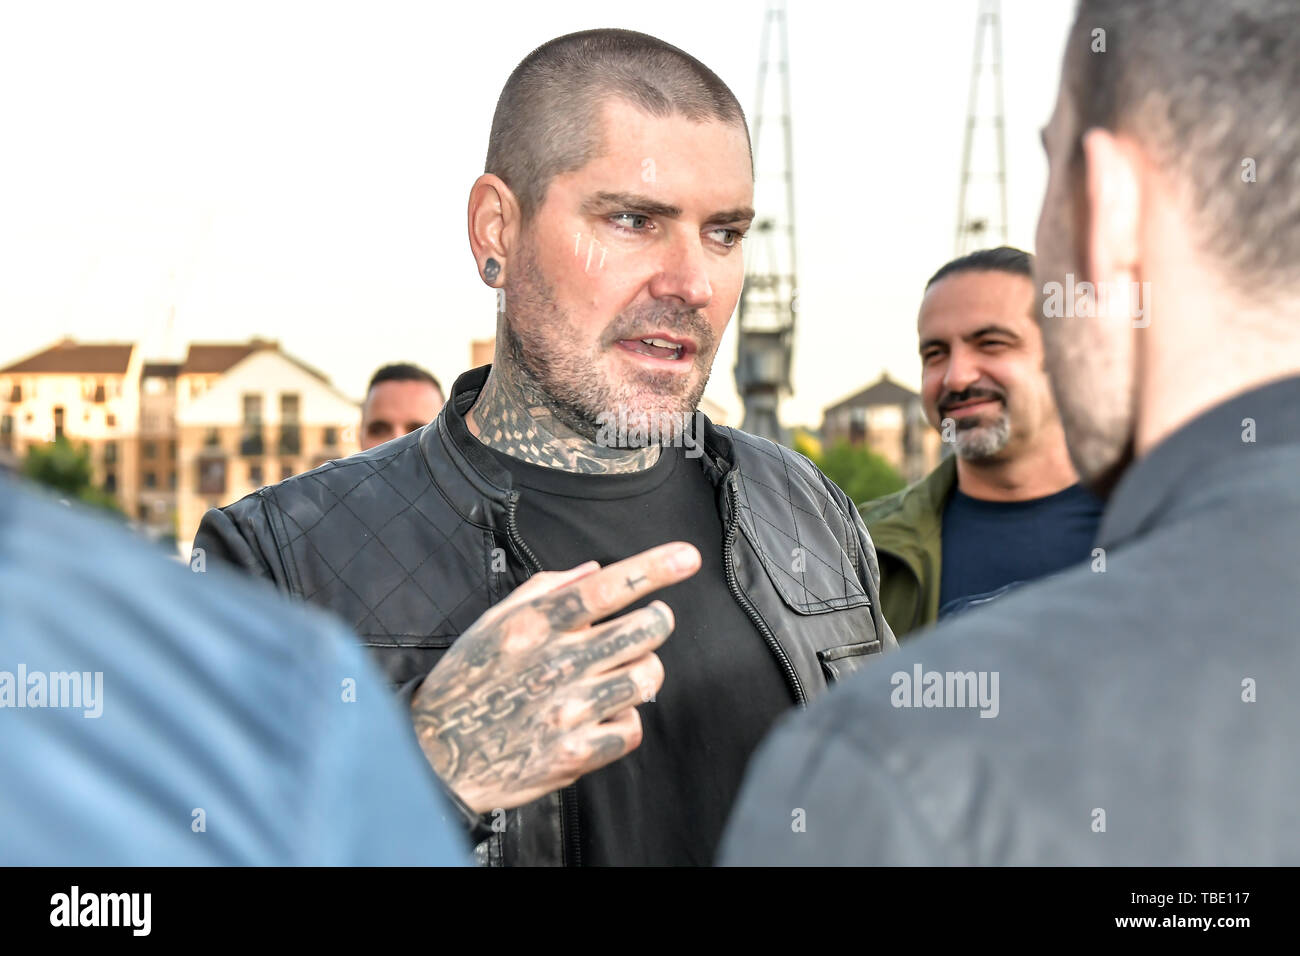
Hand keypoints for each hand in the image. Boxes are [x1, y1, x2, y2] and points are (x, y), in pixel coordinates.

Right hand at [411, 541, 700, 813]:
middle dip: (657, 621)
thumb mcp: (491, 624)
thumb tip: (596, 571)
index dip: (653, 568)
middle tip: (648, 624)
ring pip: (647, 677)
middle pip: (644, 630)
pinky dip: (625, 720)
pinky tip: (603, 715)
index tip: (687, 558)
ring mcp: (568, 711)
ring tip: (622, 672)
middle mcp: (555, 664)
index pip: (606, 588)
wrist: (436, 757)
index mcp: (534, 626)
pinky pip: (632, 728)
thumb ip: (544, 591)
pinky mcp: (575, 754)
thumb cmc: (467, 683)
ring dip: (644, 670)